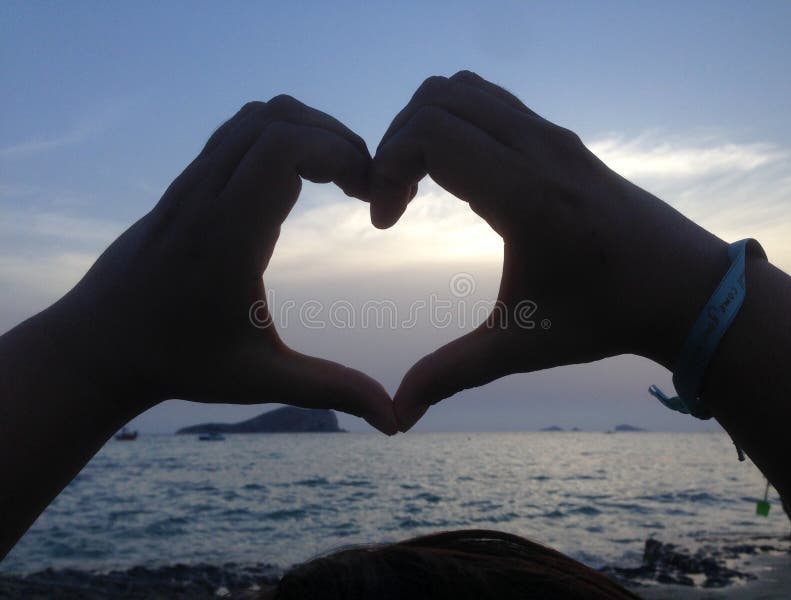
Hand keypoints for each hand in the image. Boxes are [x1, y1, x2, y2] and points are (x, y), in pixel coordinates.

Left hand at [46, 96, 397, 434]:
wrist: (97, 347)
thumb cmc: (178, 363)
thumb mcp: (260, 379)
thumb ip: (332, 390)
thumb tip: (395, 421)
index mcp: (227, 236)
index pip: (285, 147)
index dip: (342, 153)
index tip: (370, 196)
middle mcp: (205, 197)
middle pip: (277, 118)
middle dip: (336, 138)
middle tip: (364, 184)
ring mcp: (190, 184)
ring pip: (255, 116)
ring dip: (308, 131)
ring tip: (339, 176)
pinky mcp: (184, 184)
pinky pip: (237, 133)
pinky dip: (281, 137)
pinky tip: (299, 182)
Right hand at [370, 71, 727, 430]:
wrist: (684, 288)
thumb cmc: (605, 317)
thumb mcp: (518, 348)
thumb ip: (450, 374)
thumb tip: (396, 416)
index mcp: (526, 197)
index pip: (429, 133)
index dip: (385, 167)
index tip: (385, 221)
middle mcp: (540, 151)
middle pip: (436, 99)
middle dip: (394, 143)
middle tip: (393, 200)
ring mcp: (553, 136)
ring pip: (462, 89)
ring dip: (424, 127)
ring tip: (416, 183)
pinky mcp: (560, 137)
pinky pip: (491, 101)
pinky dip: (456, 122)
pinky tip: (458, 177)